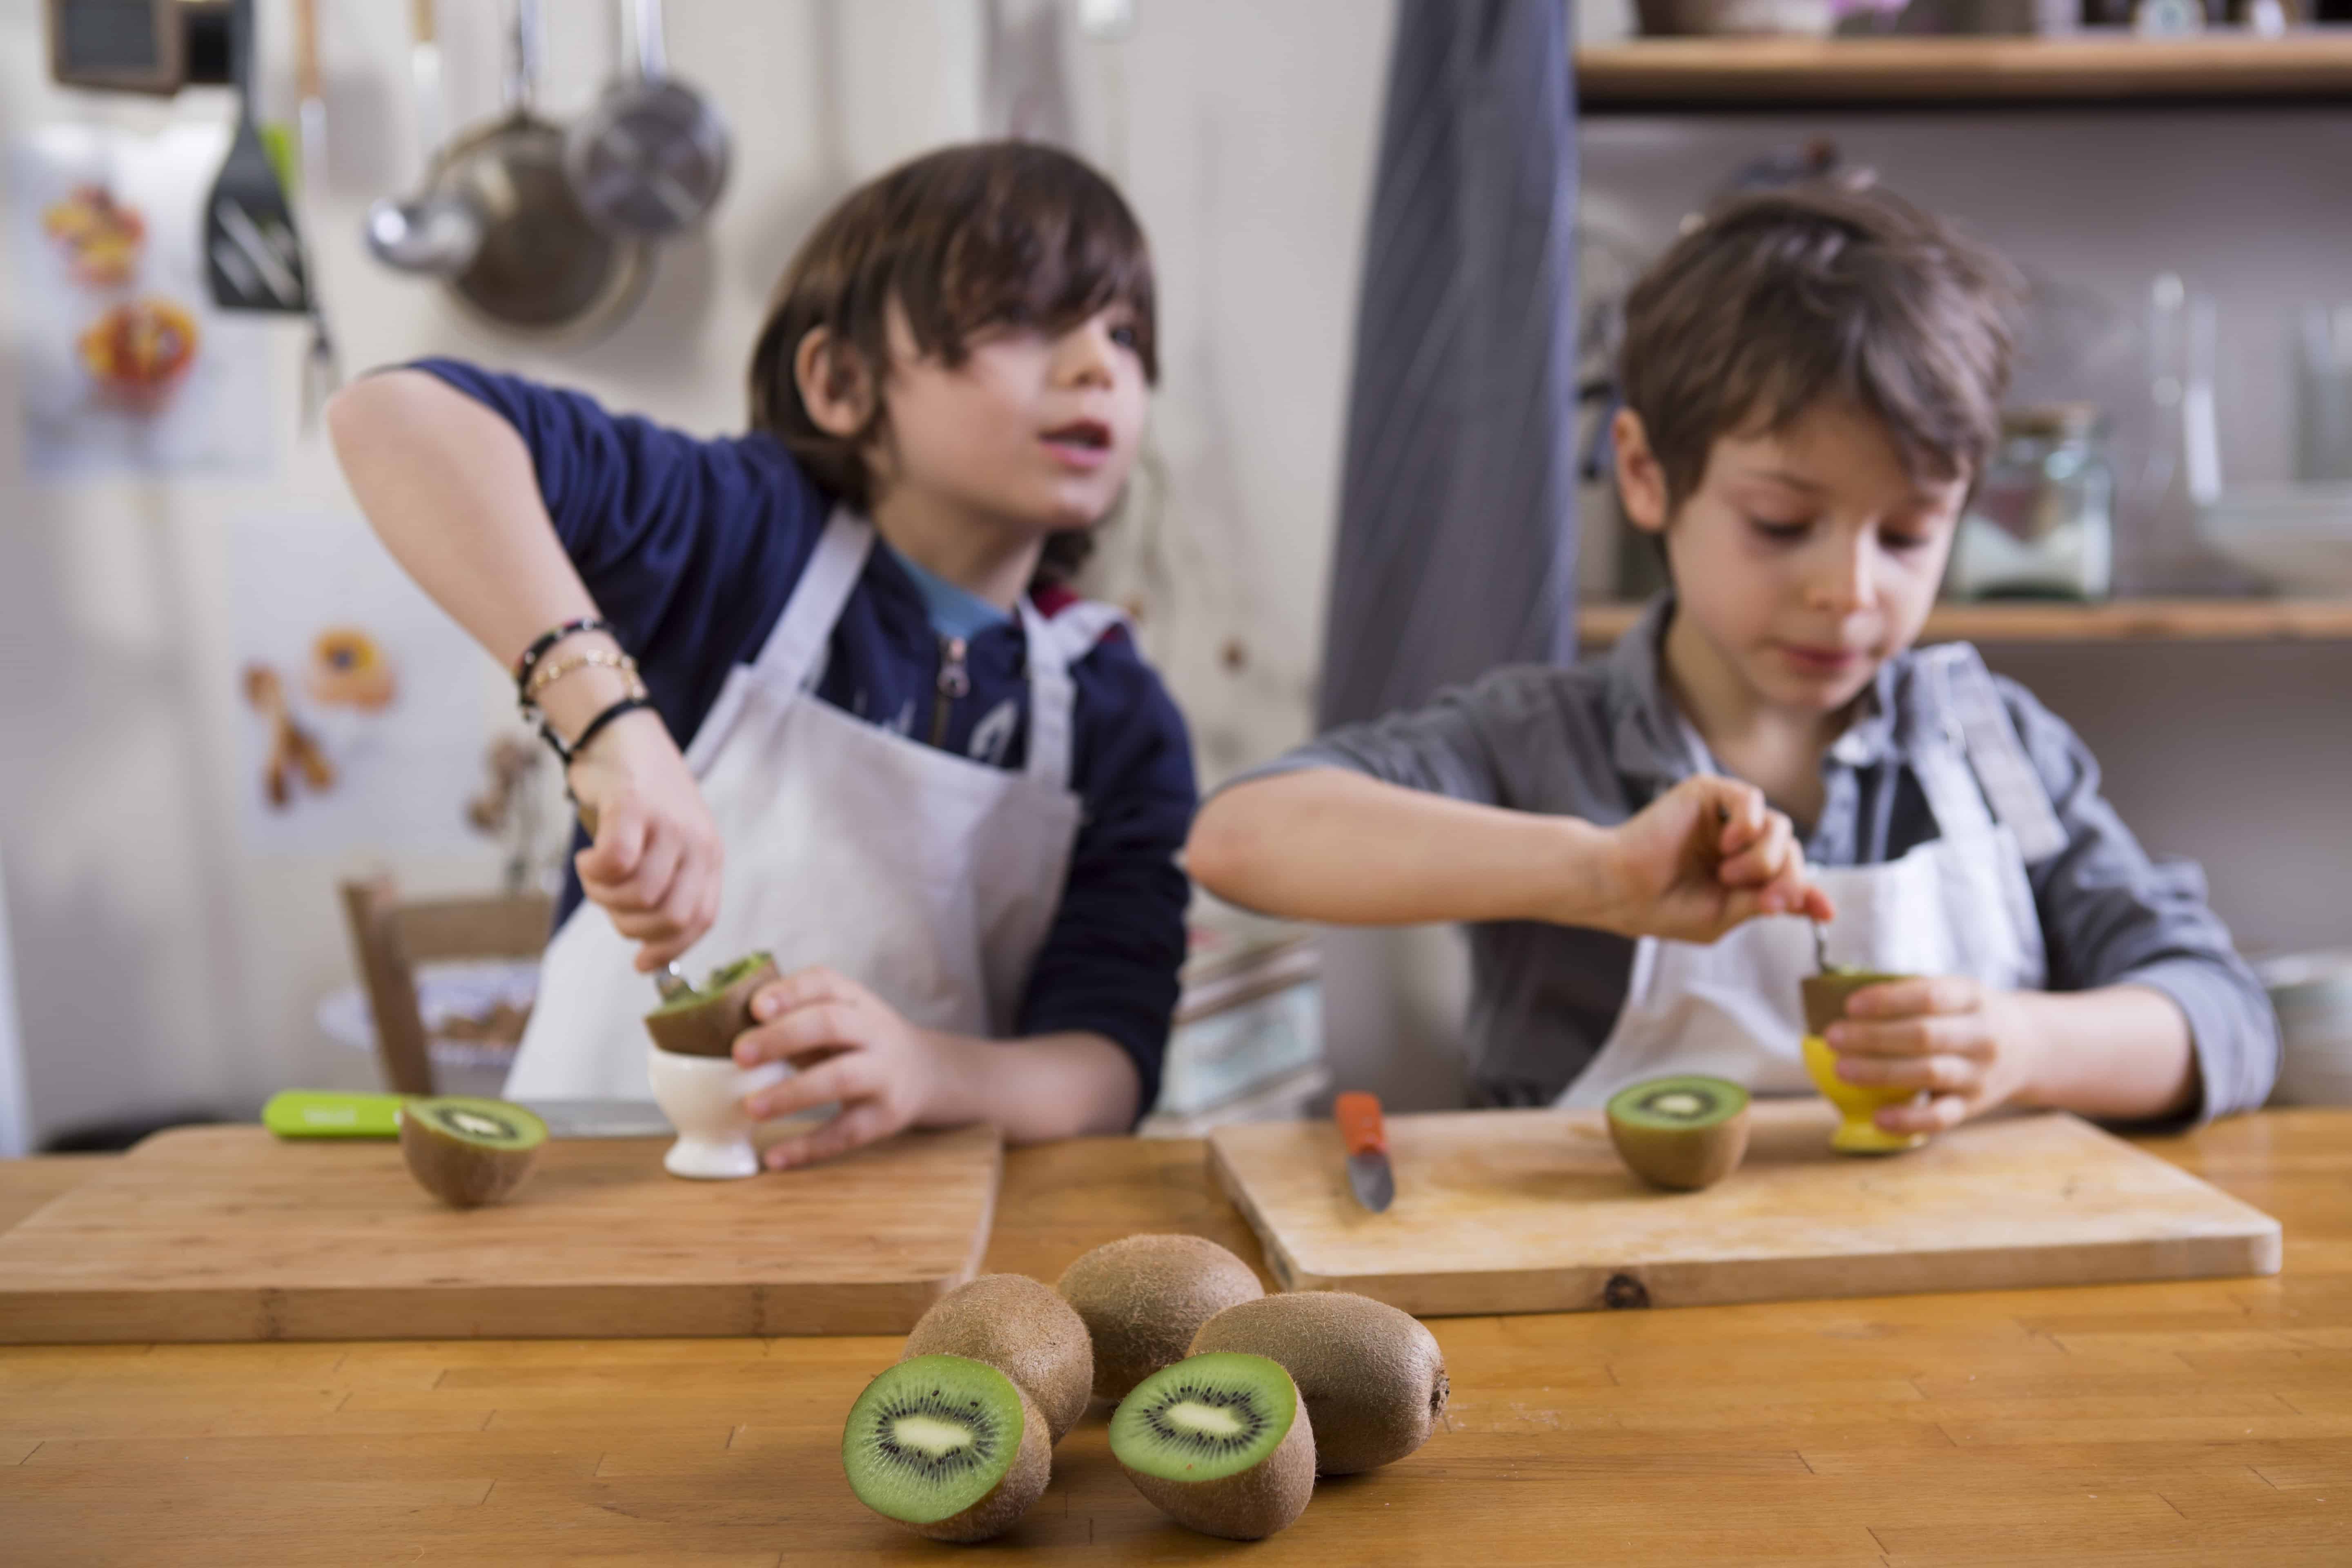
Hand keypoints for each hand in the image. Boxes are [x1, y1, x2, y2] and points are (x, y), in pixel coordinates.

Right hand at [567, 708, 722, 970]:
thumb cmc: (638, 798)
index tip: (642, 962)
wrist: (622, 733)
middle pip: (670, 917)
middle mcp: (697, 841)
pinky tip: (587, 859)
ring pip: (639, 896)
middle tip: (608, 901)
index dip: (670, 949)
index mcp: (709, 855)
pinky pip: (616, 862)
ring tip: (595, 872)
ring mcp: (669, 823)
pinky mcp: (634, 805)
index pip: (701, 920)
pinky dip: (594, 872)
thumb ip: (665, 888)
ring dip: (604, 897)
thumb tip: (650, 954)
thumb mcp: (667, 844)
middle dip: (630, 926)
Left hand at [733, 968, 951, 1168]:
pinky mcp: (885, 1115)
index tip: (754, 1007)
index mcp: (855, 1000)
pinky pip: (846, 1132)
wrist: (925, 1072)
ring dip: (793, 1093)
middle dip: (783, 1037)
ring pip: (841, 1077)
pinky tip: (775, 1157)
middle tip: (739, 1055)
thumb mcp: (840, 1014)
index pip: (824, 983)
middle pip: (831, 1024)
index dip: (789, 993)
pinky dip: (808, 1147)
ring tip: (752, 1108)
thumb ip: (795, 1018)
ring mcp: (884, 1074)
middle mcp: (874, 1031)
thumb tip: (725, 1033)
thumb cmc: (858, 1041)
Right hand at [1588, 775, 1833, 942]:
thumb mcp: (1727, 915)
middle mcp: (1737, 841)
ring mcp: (1724, 817)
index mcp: (1740, 872)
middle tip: (1765, 902)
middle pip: (1790, 850)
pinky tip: (1727, 845)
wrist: (1620, 890)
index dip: (1808, 890)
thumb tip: (1821, 905)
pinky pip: (1751, 799)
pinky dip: (1749, 824)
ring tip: (1729, 875)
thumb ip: (1770, 902)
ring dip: (1764, 858)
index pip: (1788, 873)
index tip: (1825, 913)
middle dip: (1786, 879)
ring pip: (1779, 826)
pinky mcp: (1708, 793)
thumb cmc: (1664, 907)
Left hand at [1823, 976, 2044, 1135]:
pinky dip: (1909, 1120)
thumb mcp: (1955, 991)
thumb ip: (1912, 995)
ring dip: (1880, 1072)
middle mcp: (1981, 1036)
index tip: (1849, 1005)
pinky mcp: (1974, 1106)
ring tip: (1841, 1069)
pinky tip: (1878, 1117)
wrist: (2029, 1046)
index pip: (1929, 996)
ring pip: (1928, 1074)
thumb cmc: (1969, 1015)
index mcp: (1972, 997)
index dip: (1887, 1001)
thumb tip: (1843, 1003)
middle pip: (1924, 1036)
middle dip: (1872, 1037)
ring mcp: (1980, 1073)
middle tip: (1832, 1036)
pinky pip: (1941, 1117)